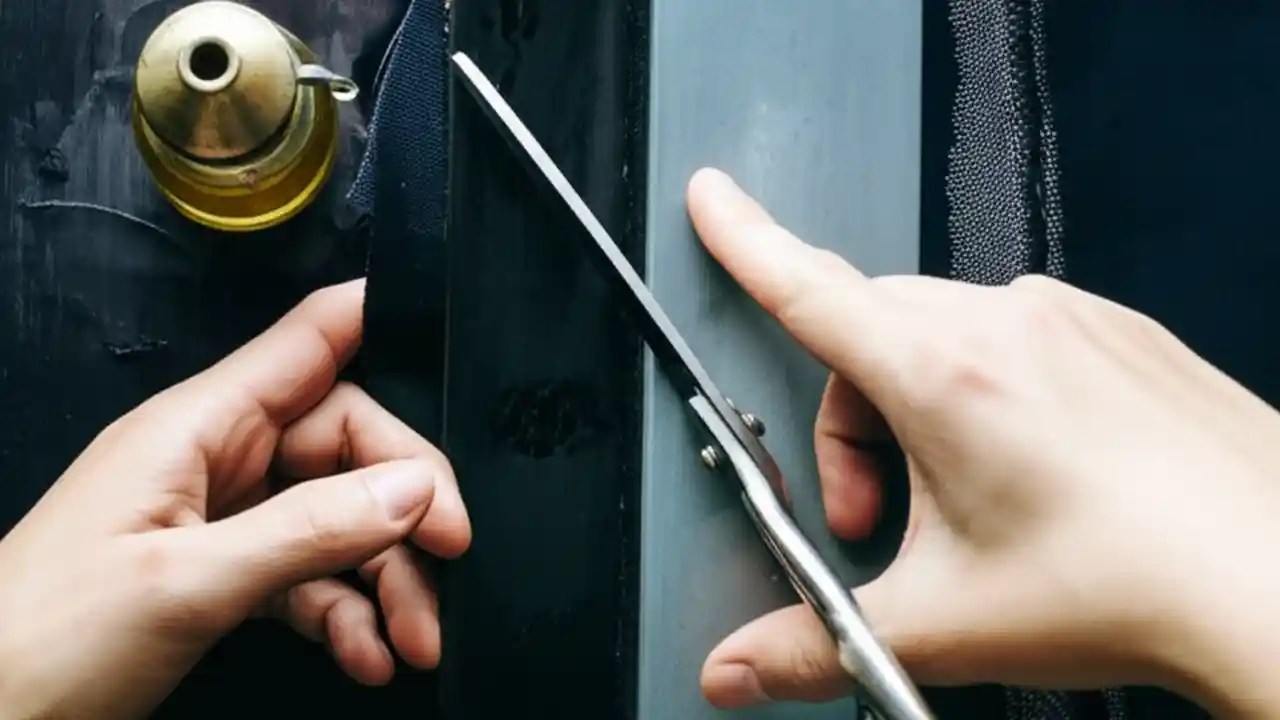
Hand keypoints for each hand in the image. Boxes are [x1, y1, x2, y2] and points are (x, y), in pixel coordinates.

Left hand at [0, 279, 470, 718]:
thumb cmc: (40, 641)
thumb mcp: (186, 583)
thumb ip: (307, 531)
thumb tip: (413, 488)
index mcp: (198, 426)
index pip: (309, 343)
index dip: (378, 327)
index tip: (452, 351)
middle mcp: (217, 459)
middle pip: (347, 447)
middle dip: (406, 506)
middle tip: (450, 558)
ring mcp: (223, 518)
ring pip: (340, 520)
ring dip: (388, 578)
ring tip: (415, 641)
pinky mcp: (224, 575)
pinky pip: (312, 577)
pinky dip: (349, 615)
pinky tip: (368, 656)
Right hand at [686, 169, 1279, 717]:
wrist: (1278, 585)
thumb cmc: (1133, 586)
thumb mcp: (942, 622)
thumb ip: (814, 643)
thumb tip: (742, 665)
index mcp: (945, 378)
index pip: (810, 290)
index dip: (746, 240)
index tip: (713, 201)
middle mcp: (1009, 326)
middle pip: (873, 337)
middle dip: (851, 426)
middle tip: (877, 519)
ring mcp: (1074, 321)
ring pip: (945, 336)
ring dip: (922, 412)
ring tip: (966, 503)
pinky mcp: (1122, 335)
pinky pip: (1020, 338)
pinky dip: (994, 395)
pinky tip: (1037, 472)